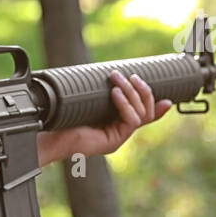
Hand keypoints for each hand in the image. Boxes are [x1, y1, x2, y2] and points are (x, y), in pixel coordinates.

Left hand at [36, 71, 172, 166]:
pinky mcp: (112, 142)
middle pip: (146, 113)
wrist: (48, 134)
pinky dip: (125, 105)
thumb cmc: (63, 116)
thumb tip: (112, 74)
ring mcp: (117, 138)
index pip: (143, 117)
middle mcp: (119, 132)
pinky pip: (130, 121)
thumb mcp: (89, 100)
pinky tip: (115, 94)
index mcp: (116, 124)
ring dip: (131, 93)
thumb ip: (103, 93)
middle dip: (142, 91)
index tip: (167, 100)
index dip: (157, 108)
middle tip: (131, 76)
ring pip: (140, 114)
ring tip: (119, 79)